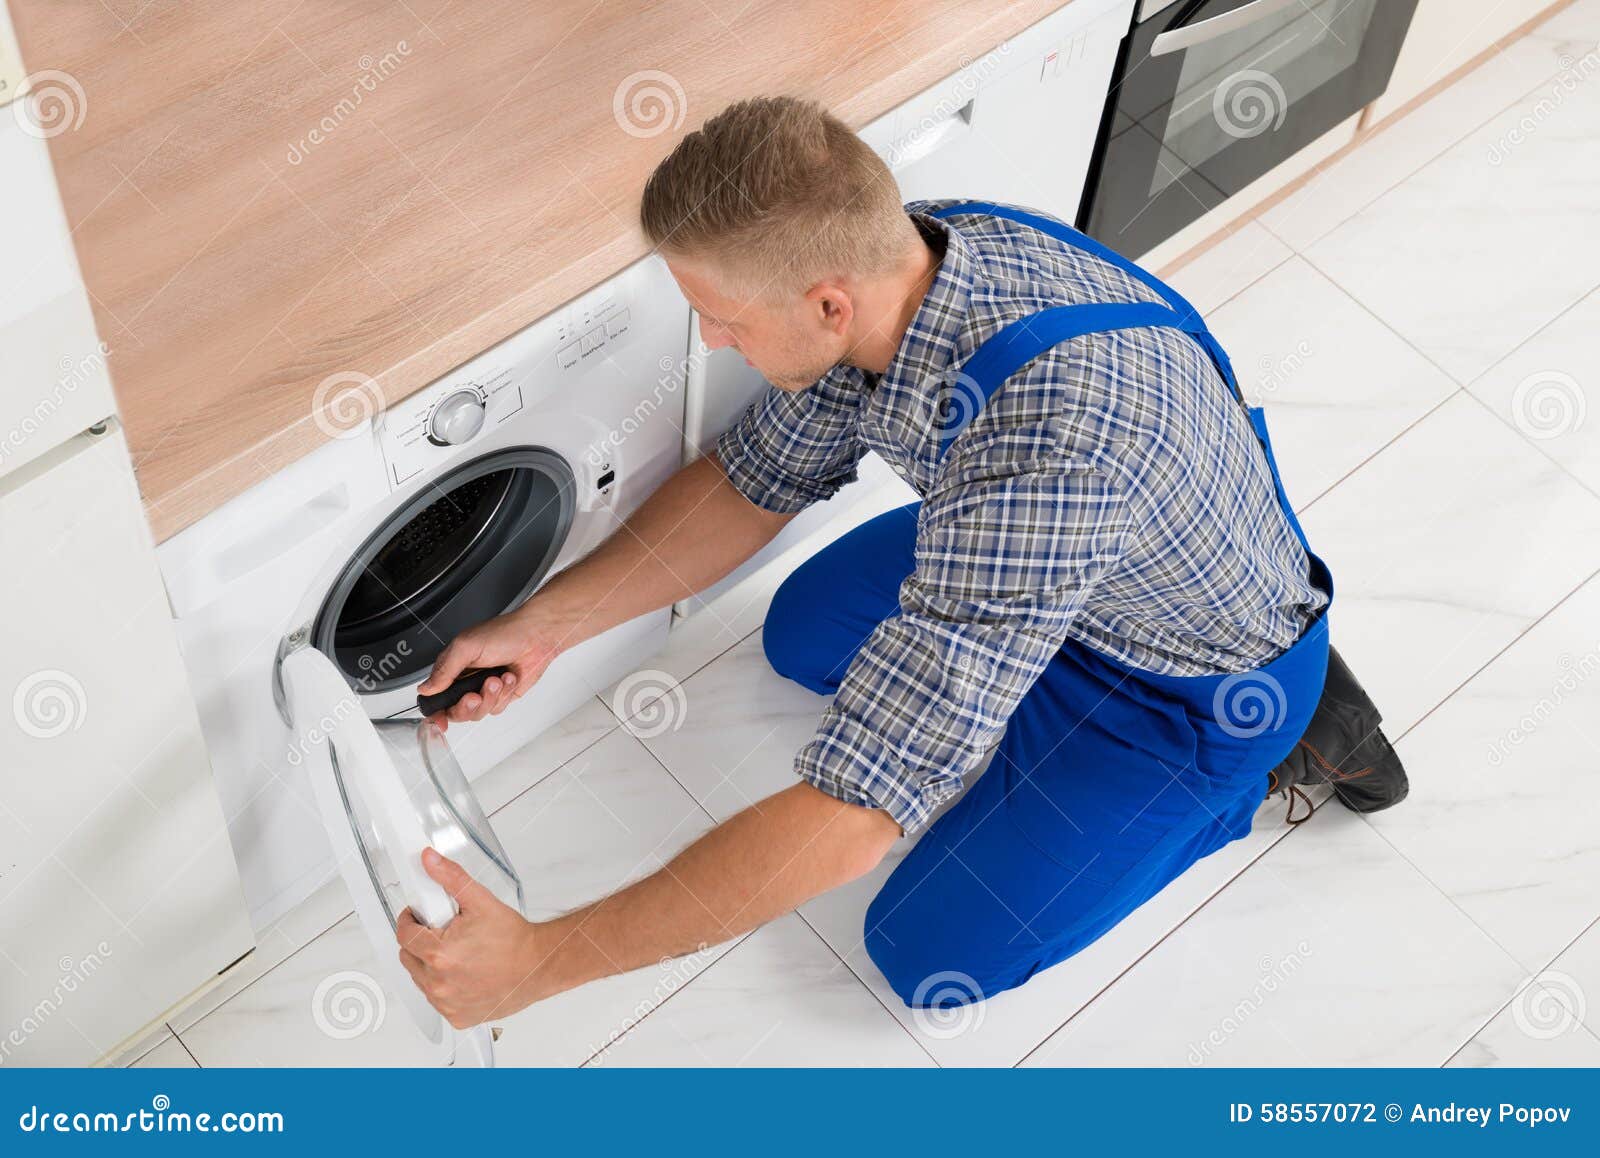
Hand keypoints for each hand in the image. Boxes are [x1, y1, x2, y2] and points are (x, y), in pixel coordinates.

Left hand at [395, 849, 556, 1028]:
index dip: (411, 920)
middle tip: (444, 933)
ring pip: (420, 979)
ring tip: (459, 952)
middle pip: (408, 957)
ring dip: (431, 964)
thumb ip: (451, 878)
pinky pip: (436, 999)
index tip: (419, 916)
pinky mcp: (456, 1017)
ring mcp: (446, 1003)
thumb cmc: (514, 940)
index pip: (403, 934)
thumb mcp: (481, 901)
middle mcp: (439, 983)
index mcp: (439, 954)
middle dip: (421, 941)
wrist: (538, 966)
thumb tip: (430, 862)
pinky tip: (465, 973)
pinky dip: (445, 986)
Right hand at [418, 606, 560, 728]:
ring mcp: (485, 690)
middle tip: (474, 695)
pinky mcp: (502, 695)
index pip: (436, 697)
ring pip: (479, 712)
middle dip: (467, 706)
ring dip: (490, 696)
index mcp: (453, 668)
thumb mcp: (466, 647)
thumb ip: (444, 670)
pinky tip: (509, 677)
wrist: (537, 636)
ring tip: (497, 678)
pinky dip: (504, 694)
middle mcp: (467, 681)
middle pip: (457, 711)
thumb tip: (425, 688)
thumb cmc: (504, 633)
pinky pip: (497, 708)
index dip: (436, 712)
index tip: (439, 720)